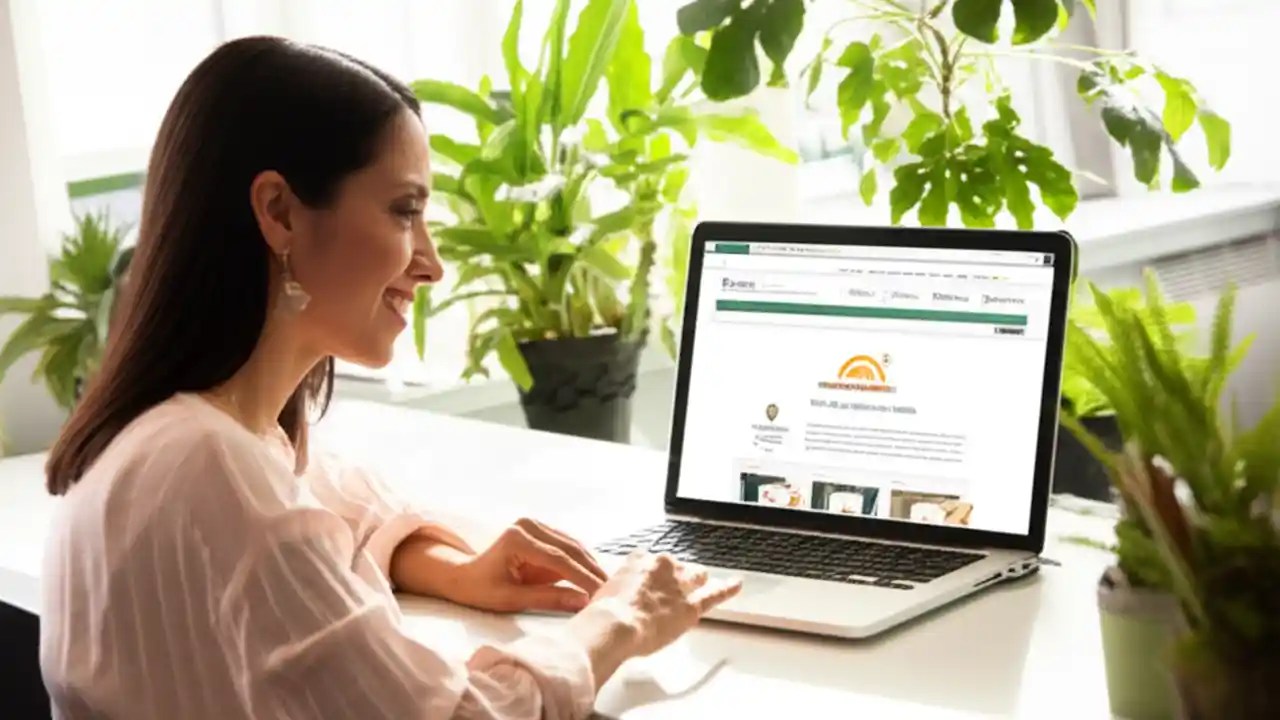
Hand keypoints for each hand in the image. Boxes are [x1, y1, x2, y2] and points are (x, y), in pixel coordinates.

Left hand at [442, 518, 607, 612]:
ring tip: (608, 585)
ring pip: (573, 545)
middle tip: (612, 591)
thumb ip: (548, 599)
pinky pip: (567, 546)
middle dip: (592, 570)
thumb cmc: (480, 589)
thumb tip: (583, 601)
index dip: (583, 577)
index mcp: (517, 539)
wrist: (463, 576)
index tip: (601, 593)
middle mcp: (528, 525)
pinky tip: (595, 576)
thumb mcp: (511, 599)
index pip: (559, 559)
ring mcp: (534, 524)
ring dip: (590, 565)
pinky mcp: (540, 530)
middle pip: (570, 548)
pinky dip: (582, 561)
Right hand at [576, 551, 741, 657]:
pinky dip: (727, 589)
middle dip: (674, 577)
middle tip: (667, 593)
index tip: (646, 585)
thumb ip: (615, 590)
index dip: (650, 576)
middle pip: (676, 567)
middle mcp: (663, 565)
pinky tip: (736, 584)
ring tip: (698, 589)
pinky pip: (715, 594)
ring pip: (696, 576)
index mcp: (639, 558)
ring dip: (696, 583)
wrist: (616, 623)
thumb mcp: (602, 591)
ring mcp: (680, 584)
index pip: (649, 561)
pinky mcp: (692, 604)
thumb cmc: (605, 612)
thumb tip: (614, 600)